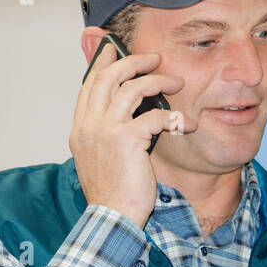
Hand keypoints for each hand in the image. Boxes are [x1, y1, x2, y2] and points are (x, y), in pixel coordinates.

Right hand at [69, 47, 195, 228]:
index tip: (114, 50)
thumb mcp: (100, 158)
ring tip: (176, 83)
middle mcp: (89, 125)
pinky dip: (173, 117)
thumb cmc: (112, 193)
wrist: (111, 216)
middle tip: (154, 58)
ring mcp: (106, 131)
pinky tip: (186, 123)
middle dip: (133, 61)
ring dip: (157, 81)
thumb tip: (125, 116)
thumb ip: (106, 134)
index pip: (89, 85)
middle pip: (108, 77)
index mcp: (80, 129)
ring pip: (131, 88)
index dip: (103, 64)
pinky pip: (154, 116)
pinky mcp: (127, 140)